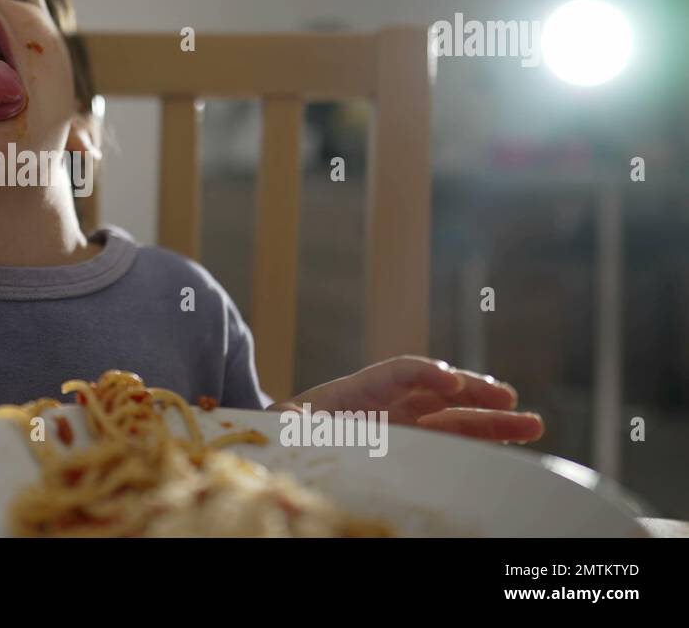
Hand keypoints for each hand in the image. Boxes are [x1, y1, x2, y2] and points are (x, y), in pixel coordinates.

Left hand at [270, 356, 544, 443]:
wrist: (292, 443)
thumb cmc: (288, 429)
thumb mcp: (285, 423)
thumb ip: (293, 419)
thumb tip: (293, 414)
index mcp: (359, 391)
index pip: (398, 372)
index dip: (424, 372)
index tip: (448, 381)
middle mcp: (390, 403)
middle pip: (438, 391)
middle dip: (473, 391)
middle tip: (506, 396)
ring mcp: (407, 424)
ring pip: (456, 418)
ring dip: (494, 420)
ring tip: (534, 424)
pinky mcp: (416, 446)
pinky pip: (454, 442)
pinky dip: (483, 442)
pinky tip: (515, 445)